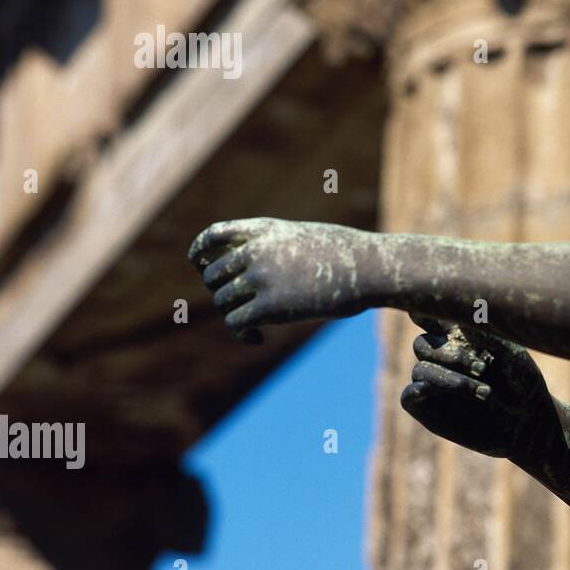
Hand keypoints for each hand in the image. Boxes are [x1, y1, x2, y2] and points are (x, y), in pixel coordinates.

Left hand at [188, 217, 373, 342]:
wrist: (370, 268)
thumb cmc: (347, 255)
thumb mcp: (306, 238)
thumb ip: (276, 247)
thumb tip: (253, 269)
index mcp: (265, 230)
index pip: (214, 236)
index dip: (200, 251)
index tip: (199, 264)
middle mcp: (256, 250)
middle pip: (214, 276)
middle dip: (222, 292)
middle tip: (242, 306)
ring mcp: (262, 277)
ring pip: (223, 302)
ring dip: (235, 315)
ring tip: (254, 325)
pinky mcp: (271, 306)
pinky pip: (237, 323)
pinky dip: (243, 334)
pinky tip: (257, 339)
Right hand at [400, 319, 554, 458]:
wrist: (526, 421)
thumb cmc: (521, 381)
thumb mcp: (511, 355)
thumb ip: (487, 336)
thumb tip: (459, 322)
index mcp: (458, 335)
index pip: (430, 318)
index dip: (425, 312)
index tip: (425, 311)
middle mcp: (441, 356)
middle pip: (422, 344)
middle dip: (450, 355)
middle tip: (481, 367)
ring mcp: (431, 381)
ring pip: (421, 369)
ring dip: (451, 379)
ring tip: (485, 391)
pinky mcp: (425, 407)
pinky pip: (410, 395)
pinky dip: (426, 390)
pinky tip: (451, 391)